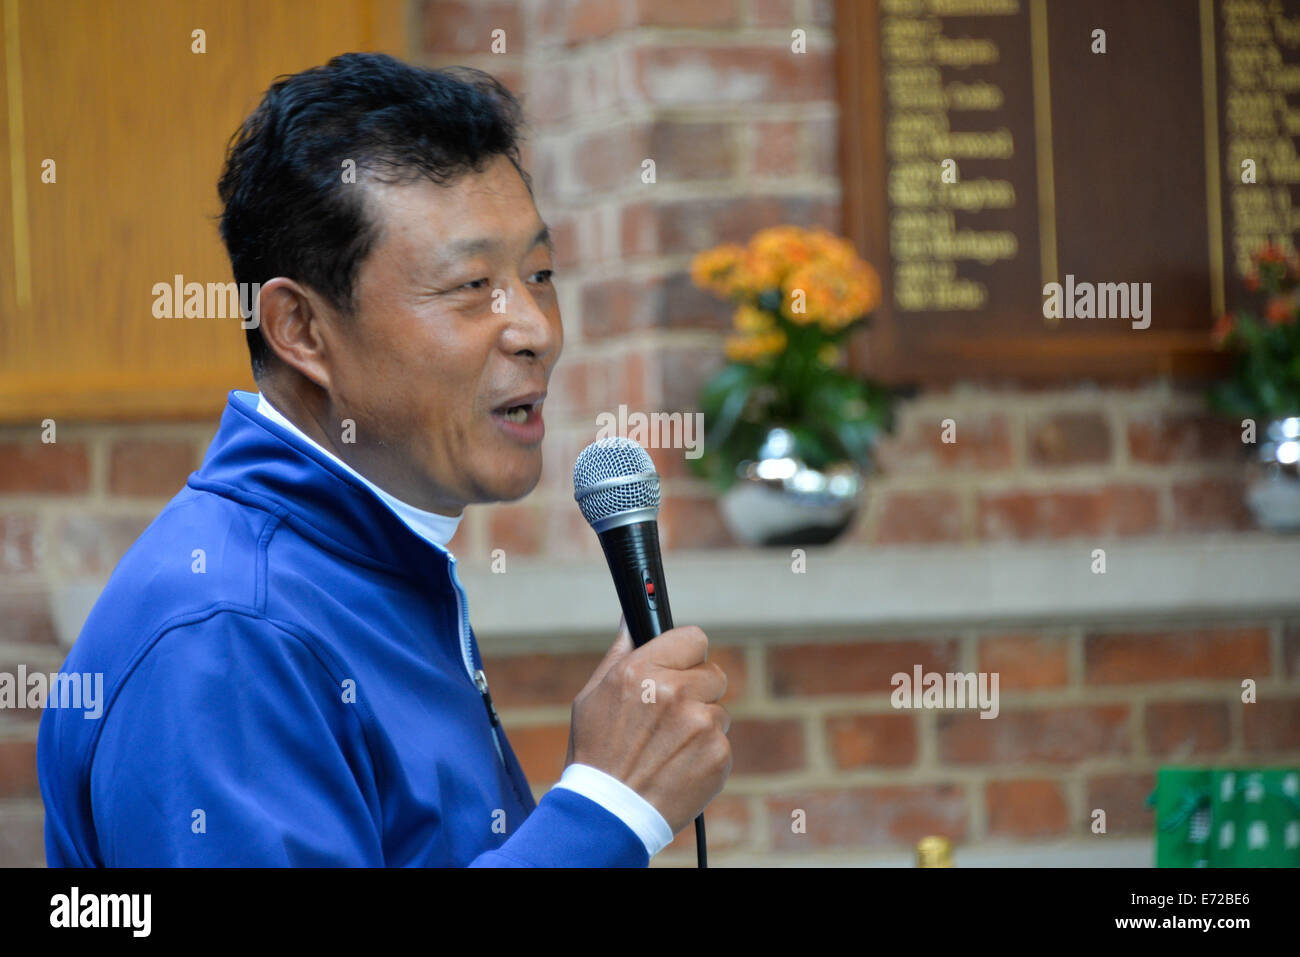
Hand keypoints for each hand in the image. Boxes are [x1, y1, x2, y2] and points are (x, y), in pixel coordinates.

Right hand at [565, 616, 731, 834]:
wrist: (608, 814)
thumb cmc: (596, 753)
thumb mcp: (594, 695)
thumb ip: (621, 652)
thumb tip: (632, 618)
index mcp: (641, 671)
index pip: (693, 638)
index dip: (687, 653)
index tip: (681, 666)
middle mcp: (674, 692)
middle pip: (712, 674)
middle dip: (696, 691)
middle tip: (669, 717)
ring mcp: (700, 724)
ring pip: (717, 711)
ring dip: (699, 725)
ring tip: (667, 749)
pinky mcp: (718, 755)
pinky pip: (721, 742)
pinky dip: (705, 755)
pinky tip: (677, 767)